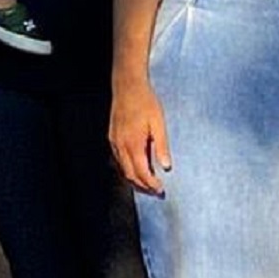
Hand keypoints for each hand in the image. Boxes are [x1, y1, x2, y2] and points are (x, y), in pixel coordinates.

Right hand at [109, 78, 172, 194]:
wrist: (127, 86)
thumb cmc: (145, 102)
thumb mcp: (158, 123)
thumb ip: (162, 146)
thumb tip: (166, 167)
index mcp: (133, 143)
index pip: (141, 172)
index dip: (151, 184)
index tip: (161, 189)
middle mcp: (121, 145)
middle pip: (129, 174)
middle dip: (143, 186)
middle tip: (156, 191)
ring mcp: (114, 142)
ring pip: (122, 168)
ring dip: (134, 179)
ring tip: (148, 183)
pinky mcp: (112, 137)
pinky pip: (118, 159)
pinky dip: (127, 168)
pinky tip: (136, 167)